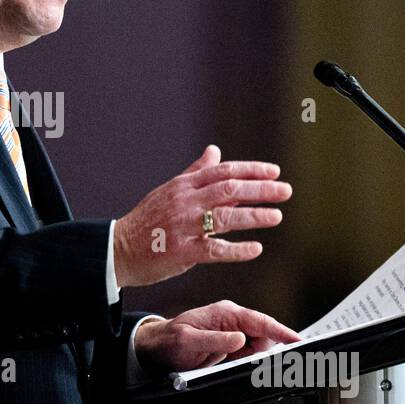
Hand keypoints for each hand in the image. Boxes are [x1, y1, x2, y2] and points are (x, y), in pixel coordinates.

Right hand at [113, 144, 291, 287]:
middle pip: (229, 190)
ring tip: (276, 216)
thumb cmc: (147, 220)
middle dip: (260, 190)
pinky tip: (256, 249)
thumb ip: (195, 172)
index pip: (223, 171)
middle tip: (285, 191)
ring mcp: (184, 226)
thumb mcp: (169, 190)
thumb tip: (215, 151)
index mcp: (184, 185)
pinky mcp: (183, 251)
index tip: (275, 172)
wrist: (119, 248)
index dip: (251, 170)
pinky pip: (215, 250)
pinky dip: (237, 250)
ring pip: (225, 217)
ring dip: (254, 216)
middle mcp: (185, 202)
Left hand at [135, 300, 303, 372]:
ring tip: (245, 366)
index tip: (298, 341)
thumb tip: (241, 339)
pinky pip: (249, 354)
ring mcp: (232, 333)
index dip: (281, 332)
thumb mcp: (188, 341)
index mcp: (225, 313)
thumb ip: (215, 340)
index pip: (260, 321)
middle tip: (271, 364)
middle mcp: (232, 320)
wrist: (157, 347)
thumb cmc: (169, 340)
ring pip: (259, 346)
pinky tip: (242, 366)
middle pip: (265, 334)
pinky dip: (251, 361)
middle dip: (271, 349)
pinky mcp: (230, 346)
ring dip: (259, 358)